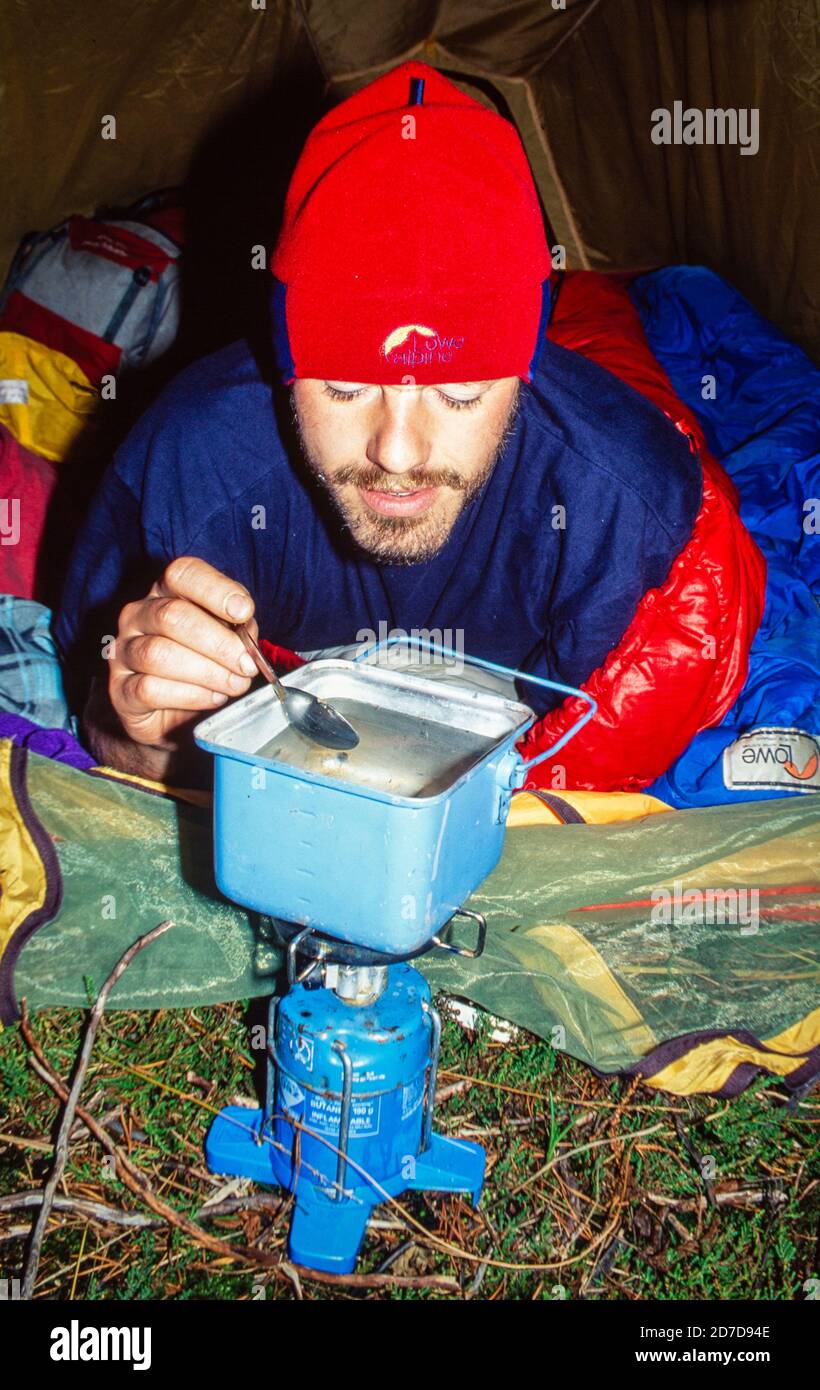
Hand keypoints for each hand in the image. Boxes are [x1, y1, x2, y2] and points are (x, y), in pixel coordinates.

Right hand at [107, 557, 257, 748]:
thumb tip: (246, 636)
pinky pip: (149, 689)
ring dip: (207, 672)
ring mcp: (123, 652)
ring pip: (158, 654)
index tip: (244, 612)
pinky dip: (190, 695)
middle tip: (245, 665)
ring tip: (234, 684)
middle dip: (217, 642)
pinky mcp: (120, 690)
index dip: (215, 589)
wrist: (174, 713)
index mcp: (165, 593)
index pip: (182, 574)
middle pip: (172, 616)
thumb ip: (237, 628)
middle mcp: (137, 616)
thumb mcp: (226, 637)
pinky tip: (212, 698)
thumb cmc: (202, 664)